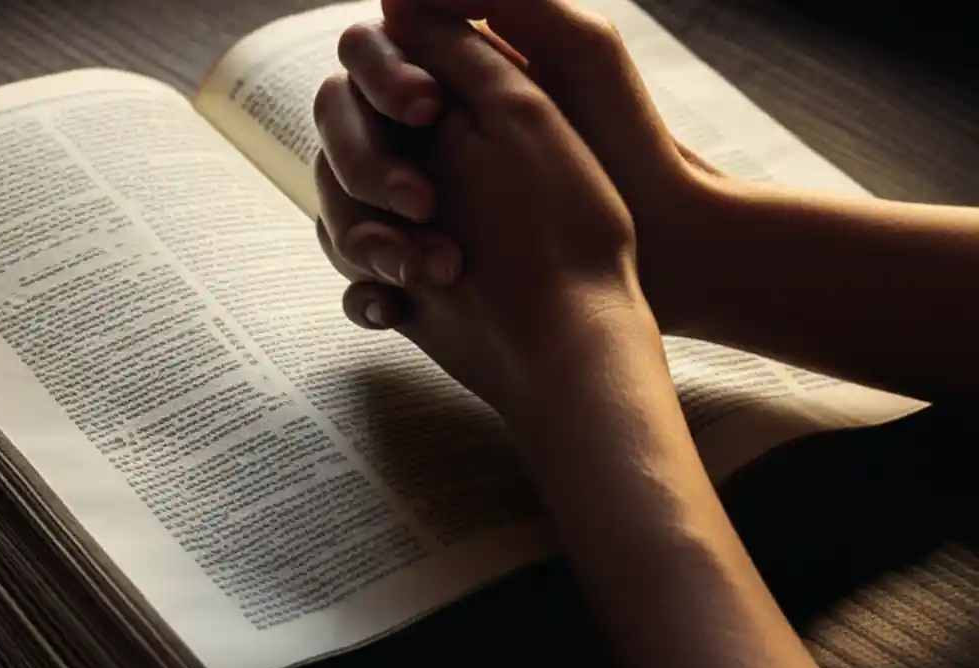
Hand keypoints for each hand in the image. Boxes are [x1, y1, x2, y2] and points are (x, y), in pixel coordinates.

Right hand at [372, 12, 657, 424]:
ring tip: (425, 269)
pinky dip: (366, 292)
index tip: (428, 108)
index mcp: (453, 85)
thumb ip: (496, 2)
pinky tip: (396, 303)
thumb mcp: (575, 49)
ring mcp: (415, 215)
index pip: (367, 60)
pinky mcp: (417, 278)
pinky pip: (357, 280)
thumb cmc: (626, 152)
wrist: (664, 262)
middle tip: (423, 204)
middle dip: (367, 168)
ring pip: (338, 211)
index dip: (383, 79)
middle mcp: (425, 146)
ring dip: (362, 237)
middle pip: (338, 139)